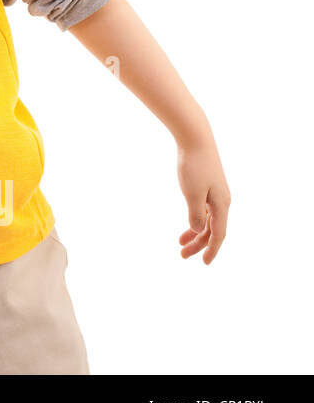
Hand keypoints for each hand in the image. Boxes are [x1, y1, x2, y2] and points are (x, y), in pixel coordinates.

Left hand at [175, 128, 229, 263]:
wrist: (196, 139)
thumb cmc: (193, 165)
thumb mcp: (192, 192)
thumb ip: (196, 213)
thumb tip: (198, 231)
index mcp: (221, 204)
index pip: (218, 233)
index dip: (211, 249)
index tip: (204, 263)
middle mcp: (222, 201)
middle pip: (212, 229)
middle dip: (199, 244)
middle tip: (182, 255)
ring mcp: (216, 194)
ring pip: (208, 220)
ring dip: (196, 233)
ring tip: (180, 243)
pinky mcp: (209, 187)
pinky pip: (205, 210)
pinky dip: (196, 220)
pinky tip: (189, 224)